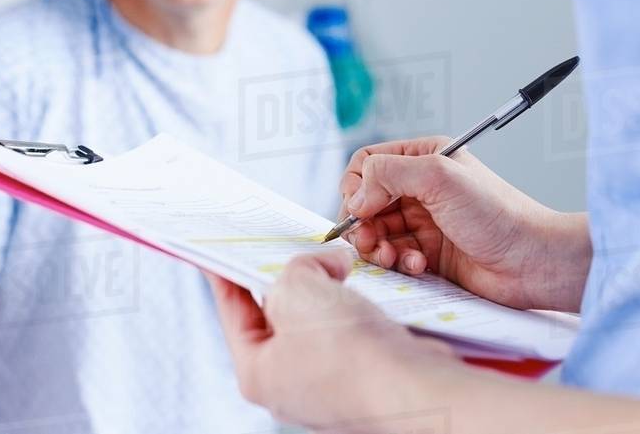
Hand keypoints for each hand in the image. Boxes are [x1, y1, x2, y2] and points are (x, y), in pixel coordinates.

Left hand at [206, 252, 456, 430]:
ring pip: (323, 324)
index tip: (225, 254)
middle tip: (300, 252)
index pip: (234, 312)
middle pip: (281, 317)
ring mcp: (332, 387)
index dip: (228, 276)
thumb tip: (323, 266)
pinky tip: (370, 293)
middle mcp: (292, 387)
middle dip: (294, 281)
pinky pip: (357, 335)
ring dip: (333, 293)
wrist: (414, 388)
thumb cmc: (349, 354)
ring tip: (342, 268)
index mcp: (259, 373)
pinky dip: (361, 310)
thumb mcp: (299, 288)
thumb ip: (296, 268)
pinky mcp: (369, 379)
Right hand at [340, 137, 590, 311]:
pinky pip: (395, 257)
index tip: (360, 209)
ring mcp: (424, 222)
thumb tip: (355, 197)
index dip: (357, 185)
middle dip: (363, 224)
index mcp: (423, 158)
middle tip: (371, 241)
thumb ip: (389, 174)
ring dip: (378, 247)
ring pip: (376, 232)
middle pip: (366, 202)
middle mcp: (420, 188)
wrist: (530, 261)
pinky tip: (419, 266)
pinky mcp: (428, 254)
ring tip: (393, 258)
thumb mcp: (439, 177)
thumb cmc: (496, 214)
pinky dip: (399, 263)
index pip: (368, 162)